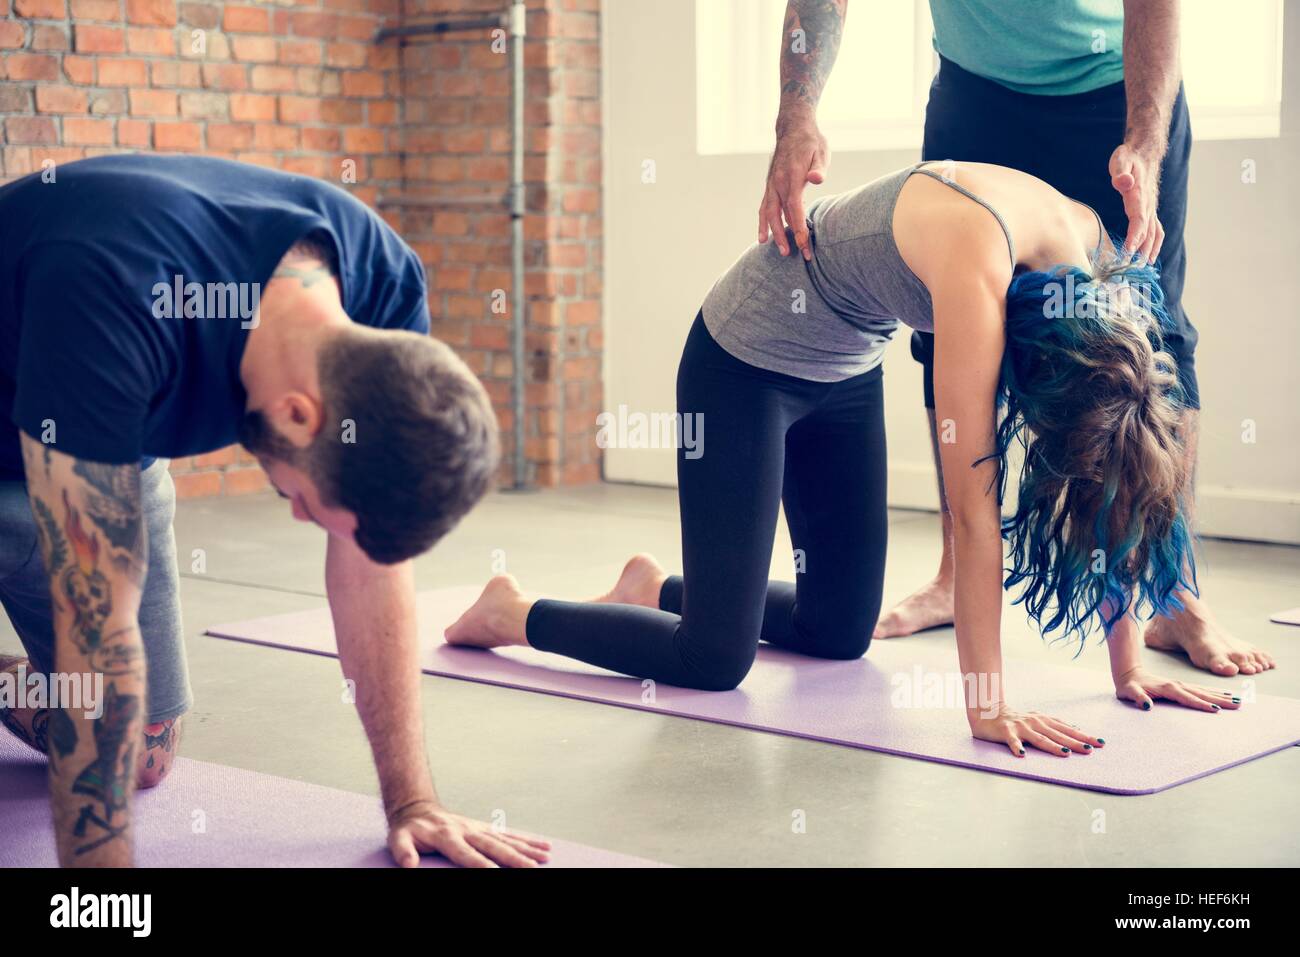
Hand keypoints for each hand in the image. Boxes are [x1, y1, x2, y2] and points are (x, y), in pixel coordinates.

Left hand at [387, 800, 551, 867]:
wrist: (417, 807)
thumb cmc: (408, 829)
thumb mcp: (398, 838)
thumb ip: (403, 851)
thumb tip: (409, 865)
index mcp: (448, 836)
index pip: (468, 855)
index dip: (482, 865)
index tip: (496, 873)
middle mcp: (467, 831)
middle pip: (494, 847)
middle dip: (514, 858)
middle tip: (532, 869)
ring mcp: (477, 829)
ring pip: (506, 840)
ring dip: (526, 850)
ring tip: (545, 859)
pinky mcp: (483, 828)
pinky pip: (508, 834)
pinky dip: (526, 841)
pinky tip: (543, 847)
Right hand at [758, 116, 828, 259]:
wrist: (793, 128)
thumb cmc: (811, 142)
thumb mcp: (821, 151)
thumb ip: (819, 167)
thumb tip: (816, 179)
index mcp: (792, 176)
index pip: (794, 207)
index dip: (798, 227)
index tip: (804, 243)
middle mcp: (778, 182)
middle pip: (779, 215)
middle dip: (786, 236)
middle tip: (793, 254)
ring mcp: (771, 185)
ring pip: (769, 213)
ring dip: (773, 233)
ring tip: (780, 251)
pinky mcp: (770, 186)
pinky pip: (764, 208)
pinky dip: (763, 223)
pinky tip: (764, 237)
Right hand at [970, 705, 1103, 757]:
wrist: (987, 711)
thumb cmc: (1014, 719)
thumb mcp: (1037, 720)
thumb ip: (1054, 725)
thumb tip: (1076, 728)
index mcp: (1044, 720)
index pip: (1067, 729)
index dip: (1083, 736)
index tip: (1100, 743)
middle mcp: (1035, 722)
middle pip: (1058, 734)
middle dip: (1075, 742)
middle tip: (1090, 750)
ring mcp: (1021, 726)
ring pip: (1040, 738)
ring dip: (1053, 746)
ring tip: (1066, 754)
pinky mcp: (1006, 731)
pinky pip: (1012, 741)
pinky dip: (1017, 747)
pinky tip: (1022, 755)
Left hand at [1108, 141, 1164, 263]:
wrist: (1144, 153)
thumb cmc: (1128, 158)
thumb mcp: (1121, 160)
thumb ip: (1121, 172)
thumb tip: (1123, 182)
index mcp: (1140, 196)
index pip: (1139, 220)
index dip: (1135, 237)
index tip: (1128, 252)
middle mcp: (1148, 205)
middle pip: (1147, 232)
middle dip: (1140, 251)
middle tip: (1130, 269)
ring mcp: (1151, 209)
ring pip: (1154, 234)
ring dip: (1149, 250)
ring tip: (1142, 267)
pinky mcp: (1150, 211)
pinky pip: (1156, 231)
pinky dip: (1154, 244)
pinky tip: (1149, 256)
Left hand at [1113, 667, 1241, 712]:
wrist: (1128, 673)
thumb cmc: (1128, 686)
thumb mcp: (1129, 692)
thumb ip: (1137, 698)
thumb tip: (1146, 705)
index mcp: (1167, 689)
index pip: (1188, 698)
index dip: (1201, 704)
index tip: (1216, 710)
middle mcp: (1177, 685)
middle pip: (1202, 694)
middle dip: (1220, 700)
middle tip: (1238, 705)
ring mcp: (1180, 684)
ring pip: (1204, 691)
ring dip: (1221, 695)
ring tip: (1238, 700)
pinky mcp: (1181, 685)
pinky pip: (1201, 689)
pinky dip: (1214, 692)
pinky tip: (1224, 695)